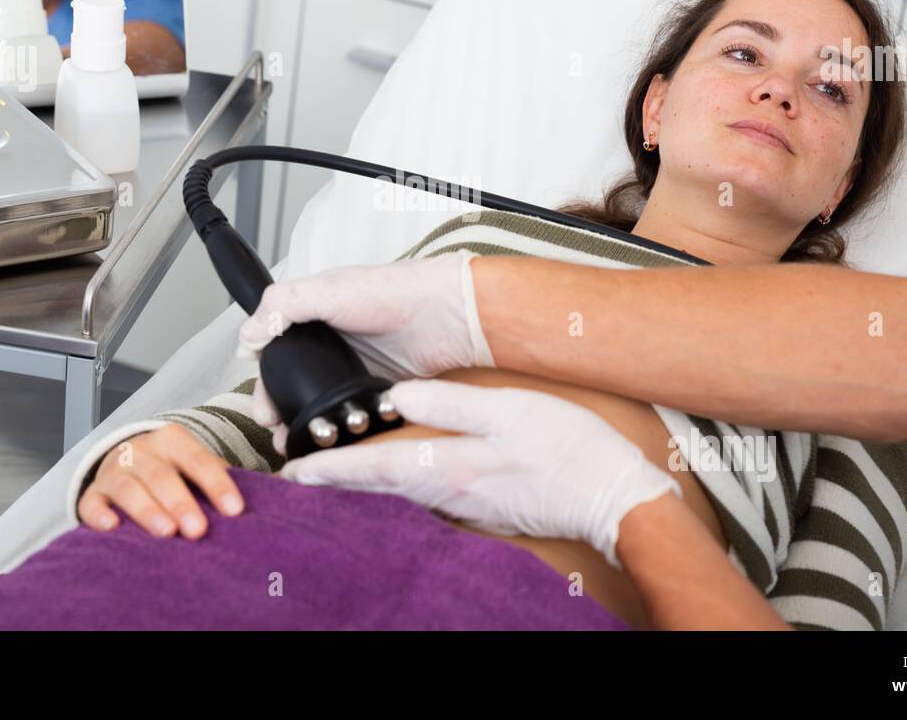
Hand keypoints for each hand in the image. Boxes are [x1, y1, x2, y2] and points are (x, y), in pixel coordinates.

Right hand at [77, 424, 244, 538]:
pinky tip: (112, 528)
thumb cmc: (171, 469)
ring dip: (147, 510)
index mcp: (173, 440)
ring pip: (129, 487)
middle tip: (199, 531)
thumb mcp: (195, 465)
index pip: (198, 459)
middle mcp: (142, 451)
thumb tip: (276, 492)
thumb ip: (225, 478)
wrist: (125, 461)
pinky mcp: (93, 493)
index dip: (217, 484)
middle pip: (162, 475)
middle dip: (182, 502)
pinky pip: (91, 502)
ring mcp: (114, 471)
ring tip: (167, 533)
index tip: (235, 511)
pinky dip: (99, 515)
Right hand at [237, 250, 494, 443]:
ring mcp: (356, 369)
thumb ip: (282, 306)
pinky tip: (335, 445)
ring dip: (308, 426)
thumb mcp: (327, 290)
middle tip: (277, 433)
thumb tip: (247, 337)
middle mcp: (334, 344)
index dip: (265, 382)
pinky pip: (351, 413)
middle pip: (296, 385)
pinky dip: (340, 429)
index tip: (262, 409)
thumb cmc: (393, 292)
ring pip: (321, 404)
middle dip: (282, 412)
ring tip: (300, 446)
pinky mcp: (380, 389)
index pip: (278, 352)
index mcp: (316, 316)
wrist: (447, 314)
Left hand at [277, 379, 679, 568]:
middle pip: (377, 488)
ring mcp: (466, 507)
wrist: (612, 497)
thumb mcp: (506, 411)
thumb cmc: (567, 451)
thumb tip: (398, 396)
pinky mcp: (483, 510)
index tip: (293, 469)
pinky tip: (398, 478)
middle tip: (299, 475)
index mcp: (448, 467)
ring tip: (336, 472)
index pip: (372, 469)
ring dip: (365, 484)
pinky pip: (426, 498)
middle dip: (336, 481)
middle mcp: (448, 494)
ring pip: (399, 495)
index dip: (328, 469)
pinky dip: (400, 488)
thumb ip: (449, 403)